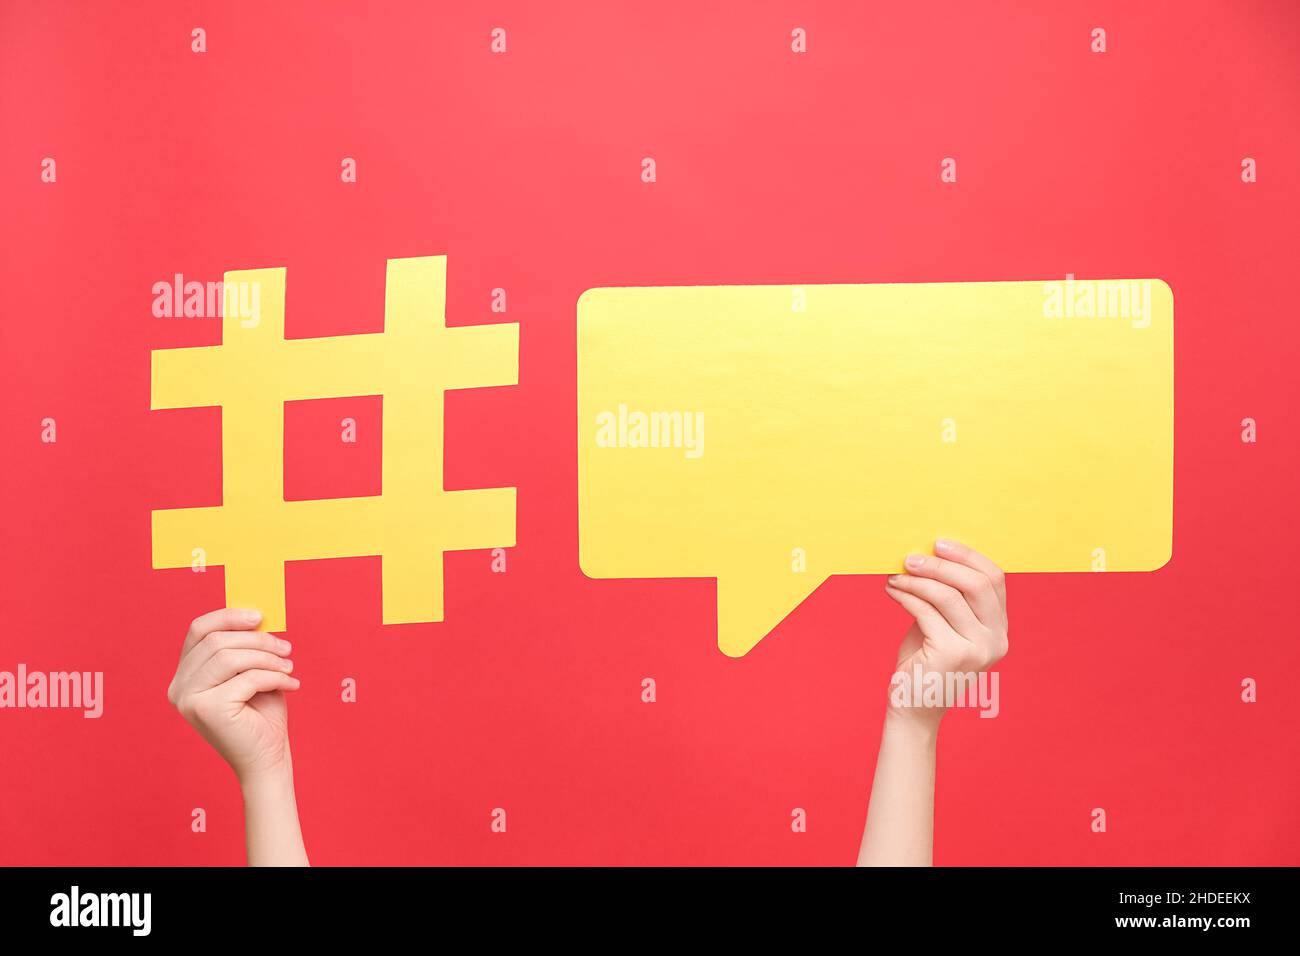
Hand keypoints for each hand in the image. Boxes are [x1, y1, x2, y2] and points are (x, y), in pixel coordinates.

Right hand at [166, 607, 299, 781]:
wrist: (266, 758)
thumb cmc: (260, 714)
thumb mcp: (251, 671)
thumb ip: (246, 646)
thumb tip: (257, 614)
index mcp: (185, 675)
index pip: (199, 630)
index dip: (229, 616)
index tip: (260, 616)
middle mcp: (179, 687)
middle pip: (217, 641)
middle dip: (259, 640)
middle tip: (287, 649)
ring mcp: (189, 699)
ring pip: (231, 657)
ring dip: (268, 657)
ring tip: (289, 667)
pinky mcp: (208, 710)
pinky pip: (247, 678)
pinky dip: (275, 677)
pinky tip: (291, 684)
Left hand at [884, 539, 1007, 725]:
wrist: (913, 708)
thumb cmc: (924, 663)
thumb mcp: (942, 625)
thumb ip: (946, 598)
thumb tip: (926, 556)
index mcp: (998, 628)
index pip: (995, 579)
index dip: (968, 556)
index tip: (939, 544)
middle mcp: (995, 639)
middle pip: (977, 584)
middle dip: (941, 565)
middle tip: (911, 558)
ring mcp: (978, 649)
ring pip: (949, 596)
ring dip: (918, 580)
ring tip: (896, 576)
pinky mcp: (953, 654)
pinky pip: (927, 611)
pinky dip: (907, 595)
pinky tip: (892, 590)